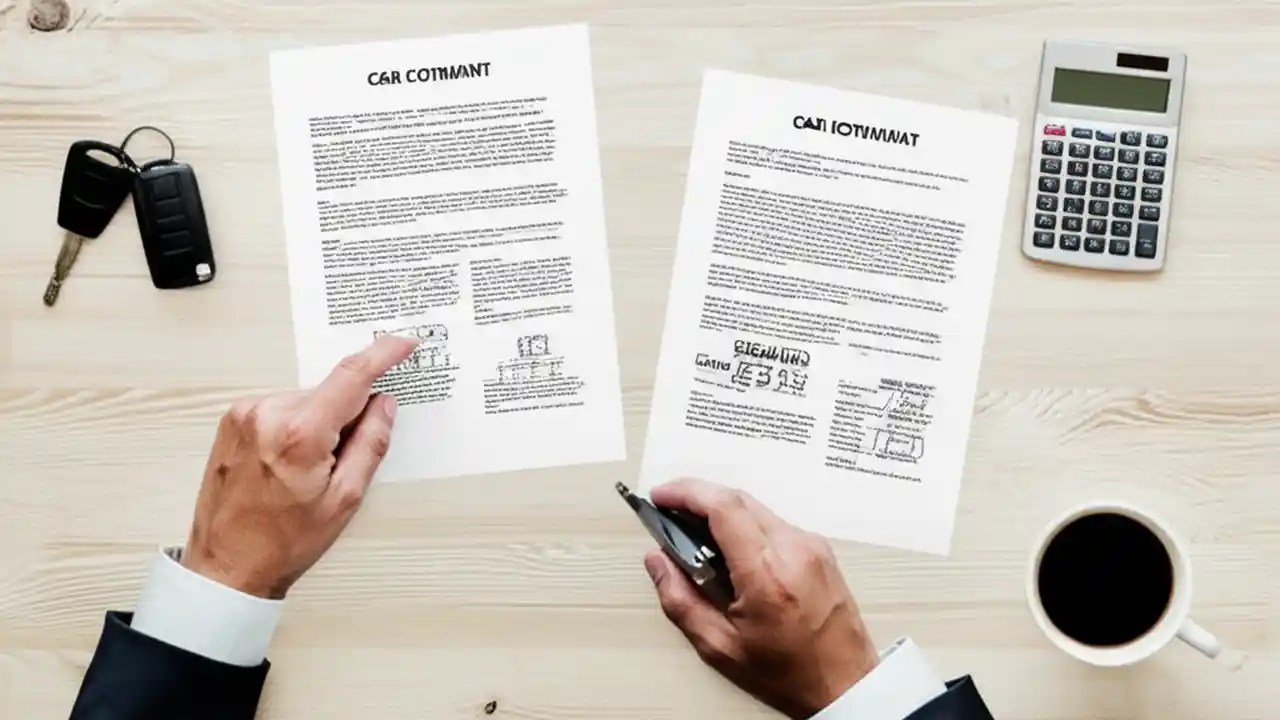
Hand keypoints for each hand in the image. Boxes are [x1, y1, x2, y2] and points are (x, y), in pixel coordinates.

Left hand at [182, 336, 417, 598]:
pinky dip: (296, 427)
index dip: (383, 354)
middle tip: (341, 462)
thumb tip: (384, 406)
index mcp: (300, 433)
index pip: (352, 377)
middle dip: (347, 415)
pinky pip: (282, 409)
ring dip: (319, 424)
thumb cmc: (282, 542)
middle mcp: (268, 414)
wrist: (227, 565)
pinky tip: (287, 465)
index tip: (403, 343)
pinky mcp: (232, 420)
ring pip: (307, 401)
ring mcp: (245, 415)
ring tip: (305, 473)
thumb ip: (371, 443)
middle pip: (330, 392)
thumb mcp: (345, 498)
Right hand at [643, 479, 878, 718]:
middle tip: (671, 515)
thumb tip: (657, 562)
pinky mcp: (821, 550)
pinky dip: (748, 528)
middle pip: (738, 499)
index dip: (687, 493)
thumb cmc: (789, 674)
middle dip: (699, 498)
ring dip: (723, 514)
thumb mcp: (721, 648)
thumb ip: (681, 601)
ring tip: (699, 541)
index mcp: (767, 574)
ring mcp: (812, 546)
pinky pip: (775, 524)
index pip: (724, 508)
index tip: (661, 496)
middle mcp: (794, 549)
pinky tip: (734, 553)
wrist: (847, 684)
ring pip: (757, 509)